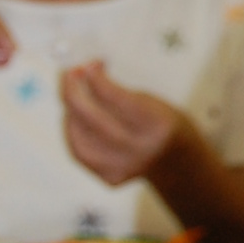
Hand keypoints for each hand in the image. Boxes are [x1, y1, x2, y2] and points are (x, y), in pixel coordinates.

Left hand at [59, 64, 179, 184]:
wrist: (174, 160)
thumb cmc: (161, 122)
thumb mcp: (152, 100)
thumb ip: (120, 92)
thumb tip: (85, 74)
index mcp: (158, 124)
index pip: (118, 99)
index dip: (97, 80)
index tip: (88, 65)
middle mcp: (140, 149)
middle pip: (94, 120)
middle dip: (74, 93)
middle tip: (69, 74)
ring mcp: (123, 166)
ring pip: (80, 137)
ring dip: (70, 112)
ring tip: (71, 93)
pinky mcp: (110, 177)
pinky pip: (80, 152)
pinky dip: (72, 131)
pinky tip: (73, 117)